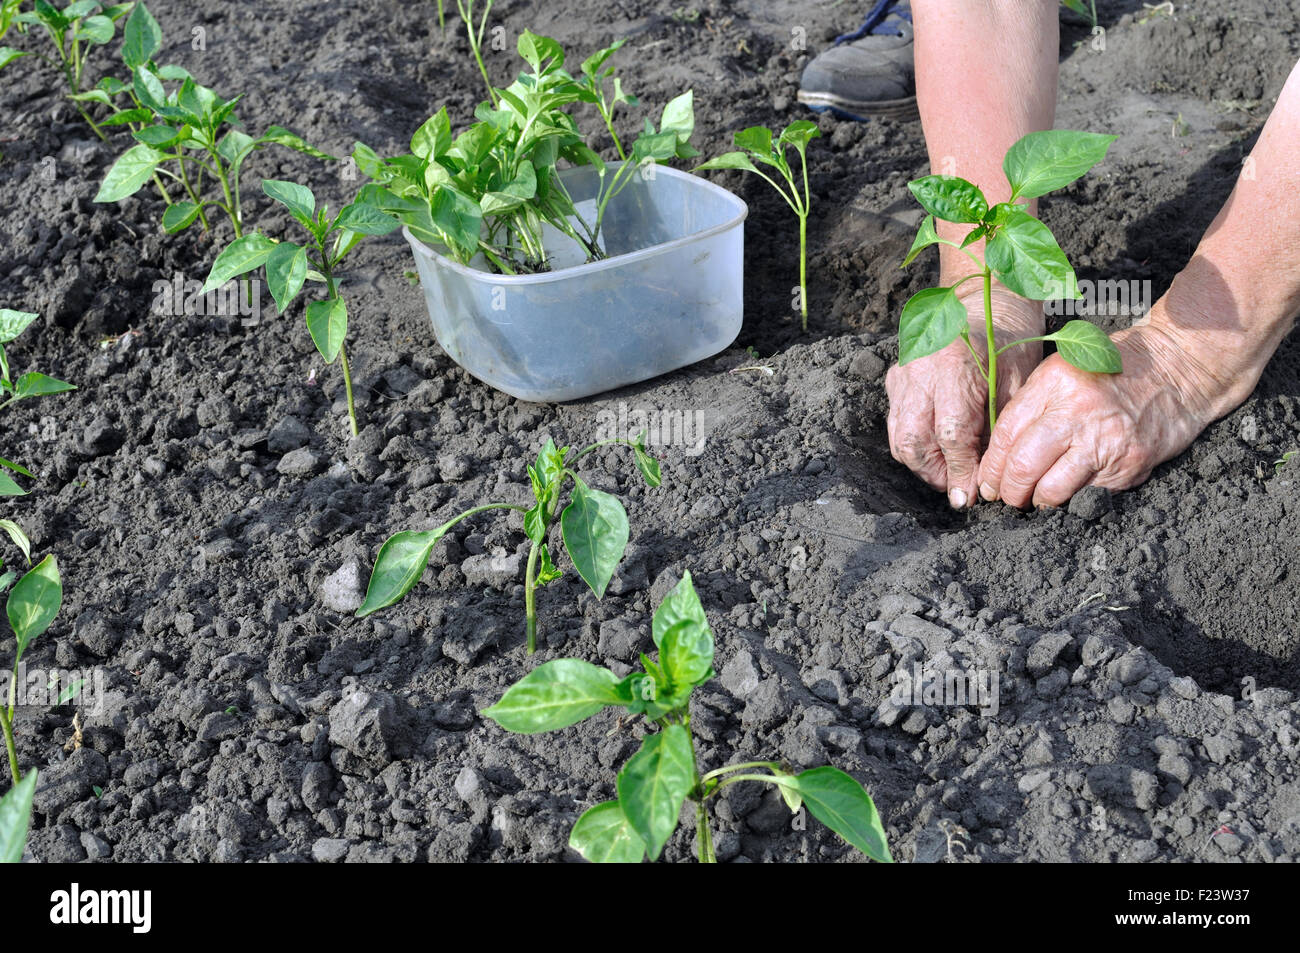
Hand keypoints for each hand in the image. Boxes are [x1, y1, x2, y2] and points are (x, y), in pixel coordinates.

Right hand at [886, 286, 1043, 508]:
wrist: (985, 302)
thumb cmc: (1011, 341)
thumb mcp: (1017, 383)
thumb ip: (997, 427)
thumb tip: (984, 475)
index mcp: (955, 367)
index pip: (951, 434)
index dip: (961, 470)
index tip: (971, 495)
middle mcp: (920, 371)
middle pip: (914, 441)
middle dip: (936, 473)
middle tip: (958, 488)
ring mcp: (903, 375)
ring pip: (899, 437)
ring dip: (922, 464)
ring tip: (948, 473)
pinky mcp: (895, 378)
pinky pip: (896, 423)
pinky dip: (914, 444)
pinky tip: (937, 449)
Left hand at [977, 317, 1225, 507]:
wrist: (1177, 371)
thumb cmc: (1112, 371)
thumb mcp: (1062, 371)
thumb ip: (1029, 404)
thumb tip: (995, 452)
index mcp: (1054, 383)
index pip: (1005, 435)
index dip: (990, 467)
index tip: (986, 482)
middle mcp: (1078, 412)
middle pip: (1023, 467)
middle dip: (1008, 491)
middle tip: (1006, 498)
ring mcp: (1106, 441)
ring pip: (1053, 490)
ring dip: (1038, 502)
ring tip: (1036, 499)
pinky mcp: (1129, 465)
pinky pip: (1087, 495)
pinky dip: (1073, 499)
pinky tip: (1070, 492)